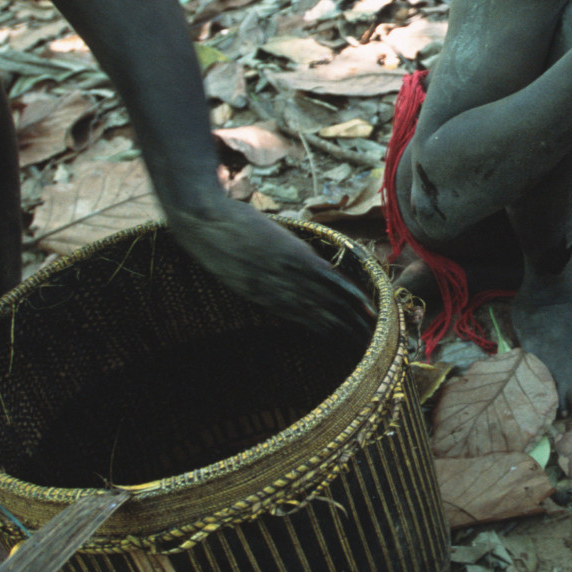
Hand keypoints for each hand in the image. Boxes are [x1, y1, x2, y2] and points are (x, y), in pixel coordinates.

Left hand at [167, 203, 376, 340]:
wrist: (200, 220)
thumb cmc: (208, 241)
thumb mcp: (231, 270)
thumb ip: (256, 279)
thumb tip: (274, 281)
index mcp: (262, 298)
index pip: (301, 321)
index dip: (325, 334)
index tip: (345, 346)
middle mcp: (278, 293)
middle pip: (318, 318)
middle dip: (344, 335)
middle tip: (367, 350)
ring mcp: (287, 274)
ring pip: (326, 303)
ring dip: (351, 320)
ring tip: (372, 335)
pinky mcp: (293, 256)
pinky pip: (327, 279)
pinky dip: (347, 293)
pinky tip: (363, 305)